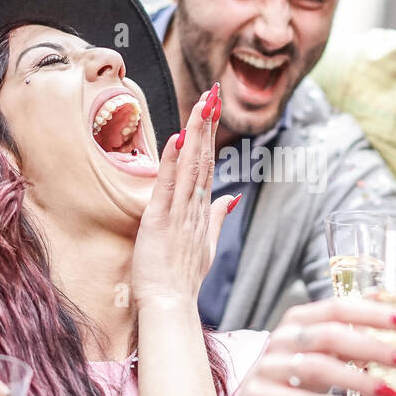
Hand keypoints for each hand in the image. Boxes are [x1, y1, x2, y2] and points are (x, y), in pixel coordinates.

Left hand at [131, 83, 232, 305]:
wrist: (171, 305)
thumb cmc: (183, 278)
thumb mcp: (206, 244)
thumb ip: (218, 217)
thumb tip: (233, 198)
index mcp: (202, 209)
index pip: (208, 162)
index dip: (211, 133)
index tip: (214, 106)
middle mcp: (195, 206)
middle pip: (204, 156)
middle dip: (209, 122)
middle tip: (214, 91)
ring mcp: (180, 212)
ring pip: (191, 165)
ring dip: (197, 132)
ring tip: (203, 103)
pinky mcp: (162, 220)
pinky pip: (169, 186)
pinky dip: (173, 161)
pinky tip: (177, 138)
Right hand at [225, 298, 395, 395]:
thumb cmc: (293, 382)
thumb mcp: (320, 354)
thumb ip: (349, 335)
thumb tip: (390, 312)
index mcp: (299, 321)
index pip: (338, 308)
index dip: (374, 314)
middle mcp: (282, 337)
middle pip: (331, 335)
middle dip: (374, 347)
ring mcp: (267, 366)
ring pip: (316, 367)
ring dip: (356, 379)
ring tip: (387, 391)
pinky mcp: (258, 395)